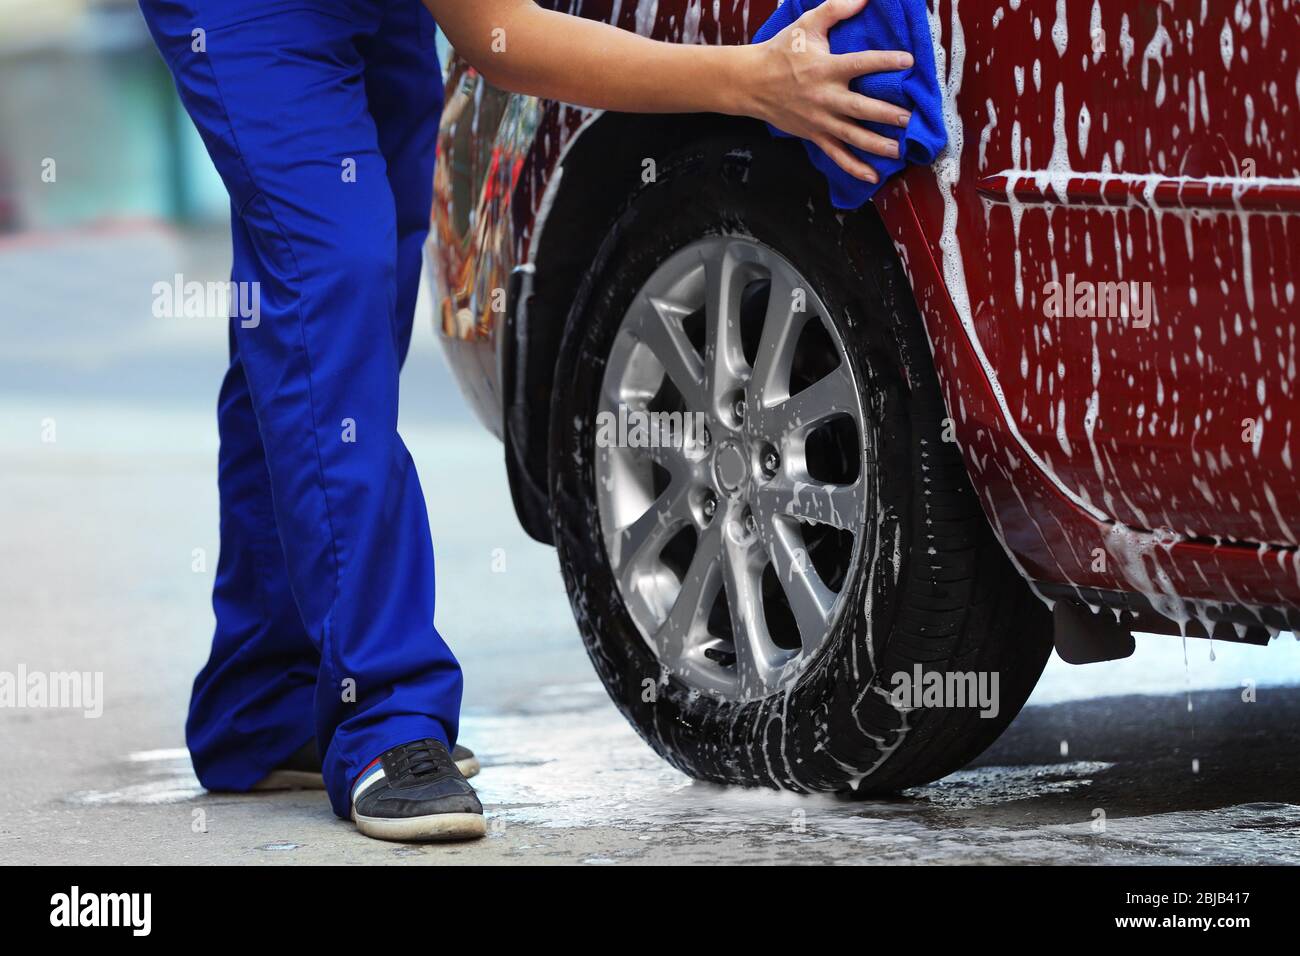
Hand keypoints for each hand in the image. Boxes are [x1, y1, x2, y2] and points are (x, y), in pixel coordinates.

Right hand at [745, 0, 913, 182]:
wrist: (751, 82)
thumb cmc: (782, 51)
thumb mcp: (807, 24)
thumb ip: (836, 9)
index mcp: (826, 68)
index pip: (862, 63)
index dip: (886, 61)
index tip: (908, 61)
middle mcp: (825, 96)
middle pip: (861, 107)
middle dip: (887, 114)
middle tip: (909, 118)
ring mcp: (820, 120)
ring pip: (852, 136)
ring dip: (877, 144)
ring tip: (899, 150)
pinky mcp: (814, 134)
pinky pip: (836, 154)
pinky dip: (854, 167)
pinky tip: (873, 175)